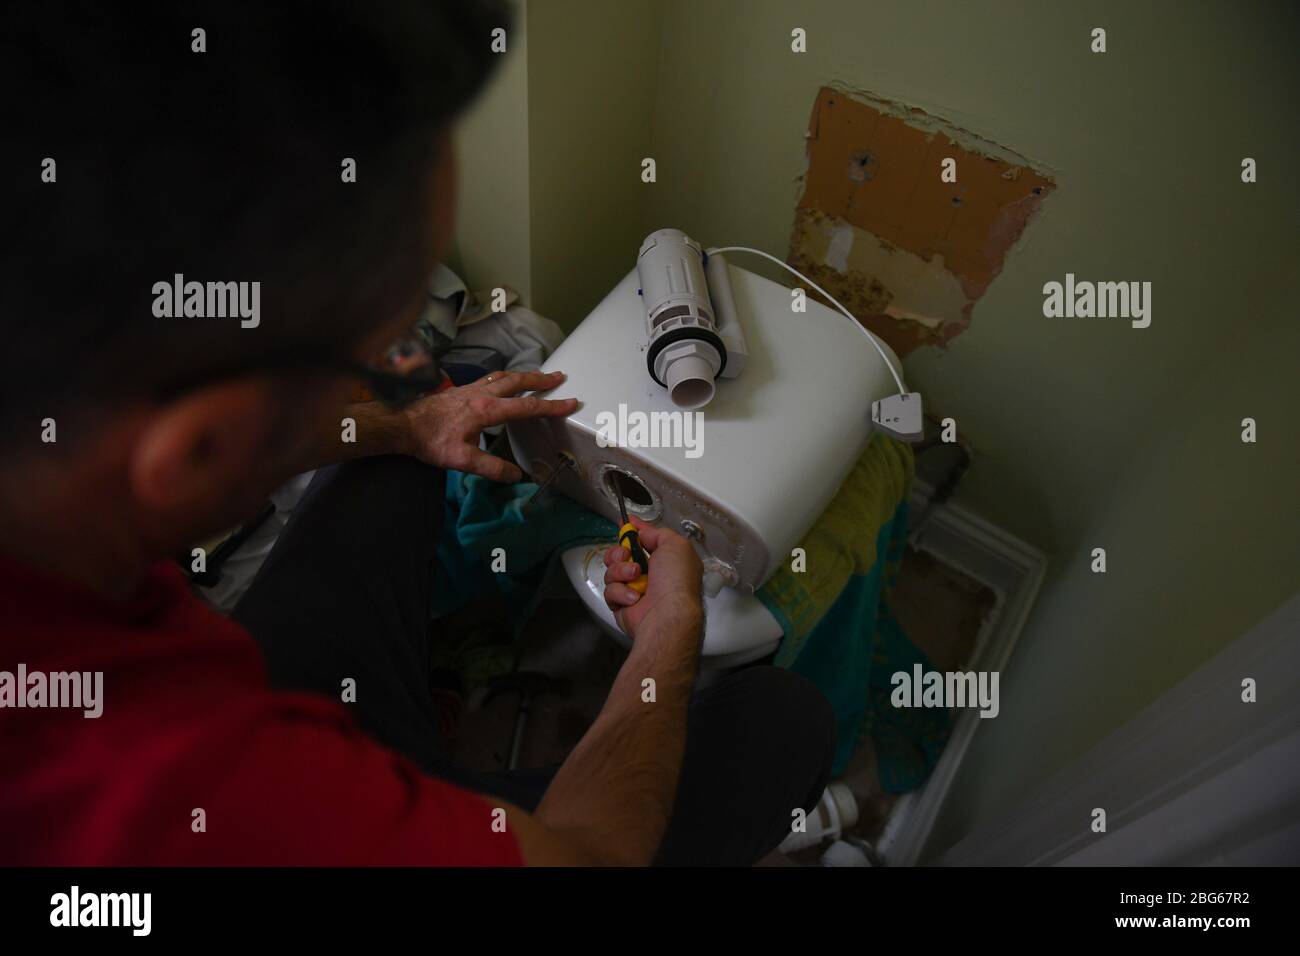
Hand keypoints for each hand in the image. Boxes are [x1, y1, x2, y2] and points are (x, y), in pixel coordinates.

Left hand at [401, 370, 577, 481]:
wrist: (402, 424)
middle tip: (559, 376)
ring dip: (522, 375)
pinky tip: (501, 381)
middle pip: (518, 381)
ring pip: (502, 376)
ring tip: (536, 375)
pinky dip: (503, 377)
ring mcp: (470, 389)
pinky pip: (488, 378)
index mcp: (487, 410)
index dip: (551, 406)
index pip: (527, 407)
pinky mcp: (460, 390)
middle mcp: (481, 394)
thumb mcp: (462, 461)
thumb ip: (491, 468)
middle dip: (541, 380)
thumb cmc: (430, 441)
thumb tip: (517, 476)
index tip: (570, 403)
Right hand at [603, 516, 703, 641]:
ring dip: (621, 571)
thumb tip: (643, 532)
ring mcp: (636, 590)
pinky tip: (633, 598)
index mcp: (667, 561)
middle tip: (625, 555)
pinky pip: (611, 590)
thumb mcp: (676, 545)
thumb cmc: (676, 580)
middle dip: (619, 552)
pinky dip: (621, 592)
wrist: (666, 615)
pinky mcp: (622, 604)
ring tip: (634, 576)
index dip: (635, 531)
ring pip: (613, 571)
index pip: (647, 541)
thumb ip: (658, 533)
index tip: (624, 522)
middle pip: (622, 555)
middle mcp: (652, 575)